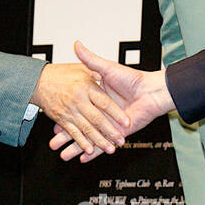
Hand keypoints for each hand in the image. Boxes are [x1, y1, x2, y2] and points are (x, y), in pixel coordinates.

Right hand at [48, 42, 174, 161]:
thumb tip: (77, 45)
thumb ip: (91, 60)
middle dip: (65, 136)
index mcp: (97, 98)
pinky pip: (104, 145)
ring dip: (76, 147)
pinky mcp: (118, 133)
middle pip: (79, 126)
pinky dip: (94, 153)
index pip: (77, 109)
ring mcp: (110, 124)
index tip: (51, 122)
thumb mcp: (107, 68)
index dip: (64, 116)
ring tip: (62, 155)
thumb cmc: (133, 79)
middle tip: (52, 143)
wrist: (152, 92)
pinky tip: (82, 159)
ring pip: (89, 138)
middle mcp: (102, 113)